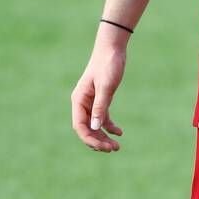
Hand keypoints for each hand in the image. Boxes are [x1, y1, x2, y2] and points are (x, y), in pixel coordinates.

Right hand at [71, 31, 127, 151]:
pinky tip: (119, 132)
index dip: (89, 139)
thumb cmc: (108, 65)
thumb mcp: (106, 86)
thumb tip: (95, 127)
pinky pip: (103, 118)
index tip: (102, 147)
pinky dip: (110, 126)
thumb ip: (100, 106)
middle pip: (87, 129)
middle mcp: (83, 103)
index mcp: (79, 100)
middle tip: (113, 149)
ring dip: (103, 136)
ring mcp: (91, 102)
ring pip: (95, 126)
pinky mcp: (101, 99)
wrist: (112, 49)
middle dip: (98, 141)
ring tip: (116, 146)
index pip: (80, 126)